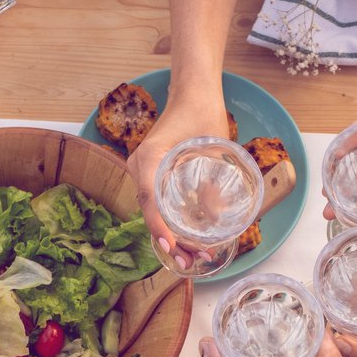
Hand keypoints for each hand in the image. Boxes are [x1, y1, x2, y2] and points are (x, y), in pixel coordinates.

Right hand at [129, 88, 230, 269]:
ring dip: (170, 236)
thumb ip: (216, 178)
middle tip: (191, 262)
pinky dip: (169, 223)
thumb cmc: (202, 112)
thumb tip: (217, 217)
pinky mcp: (152, 175)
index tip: (172, 246)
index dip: (159, 226)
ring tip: (193, 257)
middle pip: (149, 211)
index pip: (148, 198)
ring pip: (152, 211)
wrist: (193, 93)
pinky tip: (187, 240)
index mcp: (149, 157)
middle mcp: (139, 166)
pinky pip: (156, 204)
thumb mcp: (214, 144)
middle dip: (169, 240)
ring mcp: (143, 171)